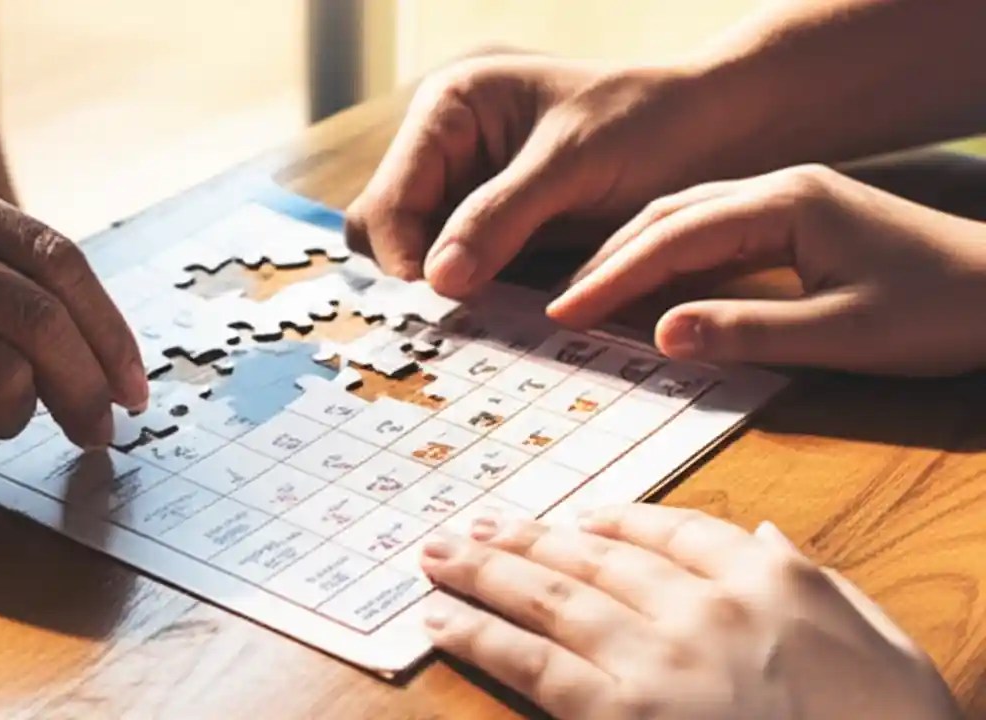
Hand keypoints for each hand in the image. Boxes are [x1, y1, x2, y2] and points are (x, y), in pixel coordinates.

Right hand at [345, 53, 719, 296]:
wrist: (717, 132)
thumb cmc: (648, 122)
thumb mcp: (570, 164)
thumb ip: (498, 217)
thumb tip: (435, 279)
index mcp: (451, 110)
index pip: (387, 198)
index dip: (401, 250)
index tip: (438, 296)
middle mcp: (448, 152)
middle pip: (391, 233)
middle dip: (420, 273)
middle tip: (466, 311)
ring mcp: (472, 194)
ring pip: (425, 261)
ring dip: (451, 292)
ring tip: (494, 315)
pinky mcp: (502, 232)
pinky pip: (468, 275)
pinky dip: (482, 298)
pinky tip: (513, 311)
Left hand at [420, 505, 960, 719]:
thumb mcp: (880, 639)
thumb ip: (812, 579)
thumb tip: (765, 535)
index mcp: (766, 579)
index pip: (672, 531)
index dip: (615, 522)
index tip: (577, 518)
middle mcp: (701, 606)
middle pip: (593, 557)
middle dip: (526, 537)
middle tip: (474, 524)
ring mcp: (656, 659)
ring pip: (550, 598)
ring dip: (485, 572)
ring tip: (437, 555)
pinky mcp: (620, 716)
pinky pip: (534, 665)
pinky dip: (481, 637)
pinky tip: (441, 620)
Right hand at [548, 164, 985, 375]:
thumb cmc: (938, 312)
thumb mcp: (845, 333)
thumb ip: (749, 331)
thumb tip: (659, 336)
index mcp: (783, 203)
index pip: (673, 237)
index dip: (612, 277)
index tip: (562, 313)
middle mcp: (777, 189)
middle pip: (667, 215)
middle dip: (606, 260)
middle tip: (557, 306)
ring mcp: (786, 200)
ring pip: (684, 218)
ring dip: (631, 255)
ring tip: (586, 298)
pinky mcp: (796, 220)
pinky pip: (710, 233)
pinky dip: (667, 259)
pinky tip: (648, 288)